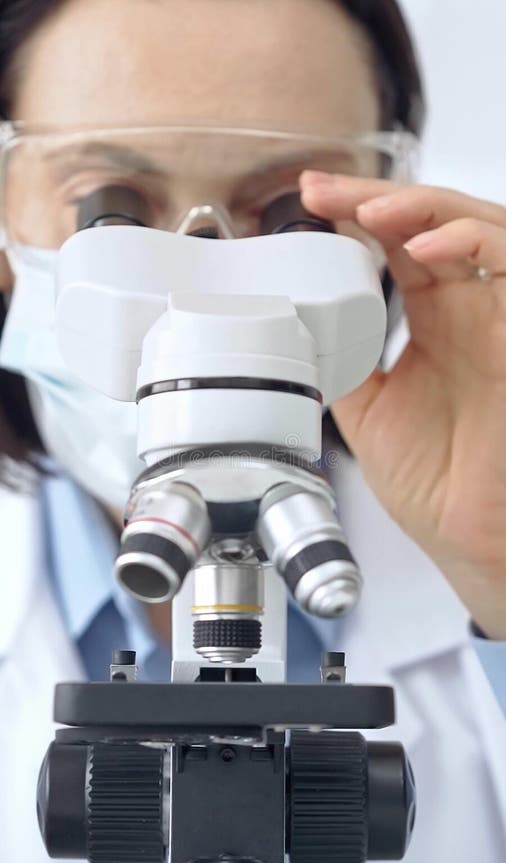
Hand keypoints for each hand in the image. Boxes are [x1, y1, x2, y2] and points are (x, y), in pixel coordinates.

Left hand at [300, 171, 505, 638]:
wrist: (469, 537)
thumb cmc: (436, 482)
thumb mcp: (367, 409)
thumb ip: (345, 360)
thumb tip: (302, 326)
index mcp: (437, 319)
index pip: (399, 242)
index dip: (358, 214)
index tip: (310, 201)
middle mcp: (471, 308)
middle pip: (432, 221)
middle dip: (377, 197)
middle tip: (324, 192)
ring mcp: (498, 316)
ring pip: (475, 226)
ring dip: (420, 209)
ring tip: (367, 210)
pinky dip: (470, 244)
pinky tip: (423, 249)